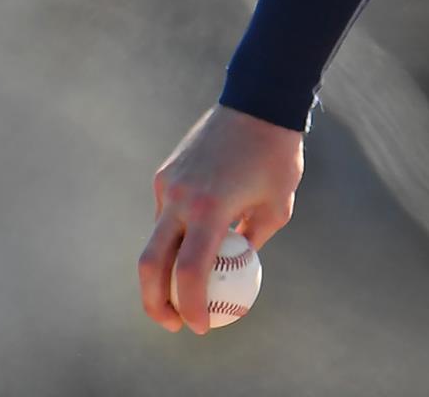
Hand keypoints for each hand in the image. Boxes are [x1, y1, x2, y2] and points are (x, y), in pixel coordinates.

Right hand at [140, 105, 303, 332]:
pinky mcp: (164, 174)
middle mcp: (180, 198)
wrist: (258, 100)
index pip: (190, 272)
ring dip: (166, 268)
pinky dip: (175, 234)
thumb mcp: (278, 204)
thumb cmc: (278, 155)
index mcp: (211, 208)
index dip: (192, 306)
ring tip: (190, 283)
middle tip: (174, 322)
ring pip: (155, 239)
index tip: (201, 327)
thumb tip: (236, 272)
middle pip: (150, 266)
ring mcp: (167, 184)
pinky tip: (198, 234)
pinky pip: (164, 215)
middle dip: (156, 303)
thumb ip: (252, 240)